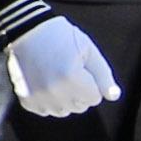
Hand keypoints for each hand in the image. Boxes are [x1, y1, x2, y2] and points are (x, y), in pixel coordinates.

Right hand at [1, 14, 122, 119]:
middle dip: (79, 92)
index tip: (80, 68)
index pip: (95, 98)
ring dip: (64, 98)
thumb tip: (113, 97)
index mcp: (71, 77)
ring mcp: (38, 96)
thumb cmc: (60, 36)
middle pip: (80, 106)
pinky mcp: (26, 99)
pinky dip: (47, 100)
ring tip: (56, 77)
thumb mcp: (88, 50)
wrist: (26, 29)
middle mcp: (54, 91)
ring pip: (63, 111)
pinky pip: (44, 110)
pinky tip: (43, 82)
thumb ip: (103, 75)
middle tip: (68, 71)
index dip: (91, 82)